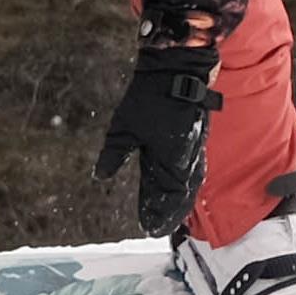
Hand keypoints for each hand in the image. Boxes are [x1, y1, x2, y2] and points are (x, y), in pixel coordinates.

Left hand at [95, 44, 219, 239]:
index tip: (148, 228)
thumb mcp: (124, 127)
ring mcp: (194, 146)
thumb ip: (114, 154)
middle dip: (170, 212)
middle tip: (159, 227)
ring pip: (190, 182)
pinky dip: (188, 182)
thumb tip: (99, 176)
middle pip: (180, 194)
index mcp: (169, 160)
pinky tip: (183, 182)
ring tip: (173, 212)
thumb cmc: (150, 96)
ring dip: (180, 199)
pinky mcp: (196, 135)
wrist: (178, 66)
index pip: (165, 198)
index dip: (157, 214)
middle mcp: (186, 158)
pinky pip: (194, 168)